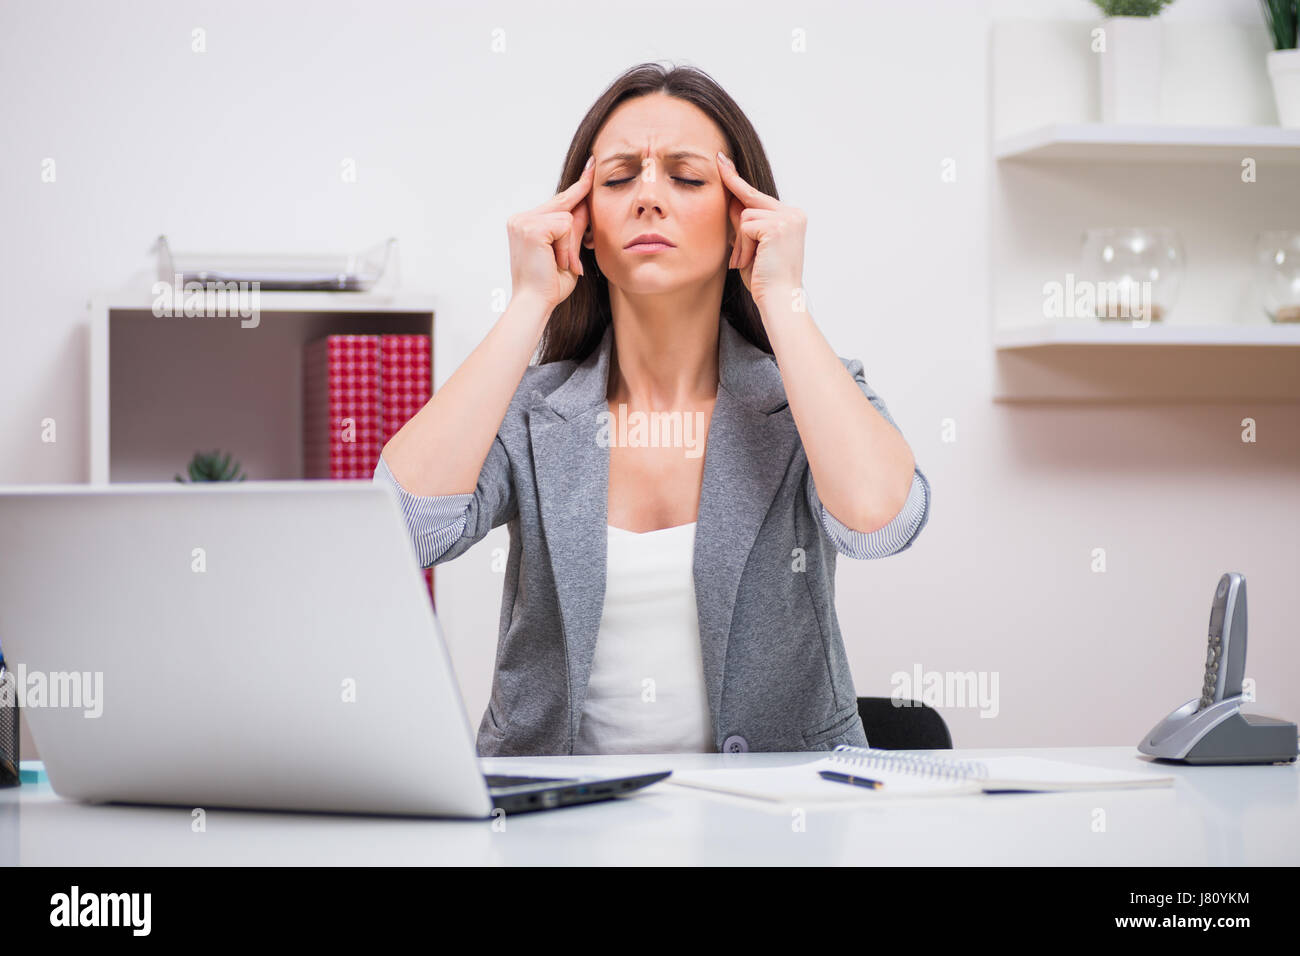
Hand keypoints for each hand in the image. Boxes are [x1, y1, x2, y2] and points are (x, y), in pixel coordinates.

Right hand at [507, 155, 595, 309]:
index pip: (558, 202)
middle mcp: (521, 218)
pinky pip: (564, 226)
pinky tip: (555, 261)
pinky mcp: (530, 227)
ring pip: (565, 217)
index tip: (591, 166)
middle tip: (569, 251)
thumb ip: (573, 229)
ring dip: (569, 245)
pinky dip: (566, 246)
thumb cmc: (549, 285)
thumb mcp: (567, 253)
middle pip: (563, 205)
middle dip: (576, 225)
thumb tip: (585, 205)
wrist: (534, 303)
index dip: (578, 188)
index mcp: (526, 223)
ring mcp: (523, 221)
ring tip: (559, 265)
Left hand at [716, 151, 805, 309]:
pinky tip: (752, 260)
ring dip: (740, 241)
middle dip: (734, 198)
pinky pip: (746, 226)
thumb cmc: (765, 280)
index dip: (737, 181)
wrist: (779, 300)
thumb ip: (745, 224)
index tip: (722, 161)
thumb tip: (731, 201)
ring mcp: (788, 218)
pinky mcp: (777, 226)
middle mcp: (793, 214)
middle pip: (750, 199)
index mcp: (792, 218)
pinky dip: (743, 245)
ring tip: (748, 261)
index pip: (758, 196)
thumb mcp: (752, 246)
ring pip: (745, 215)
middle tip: (721, 167)